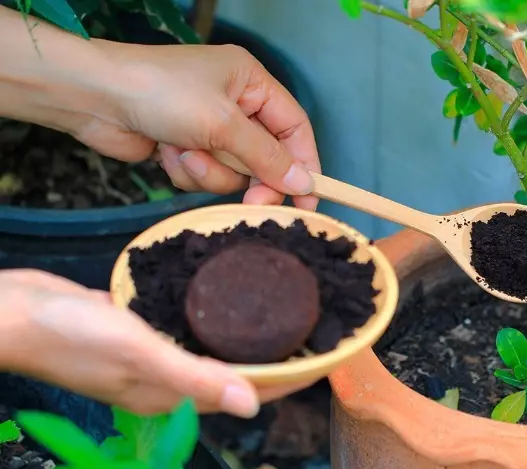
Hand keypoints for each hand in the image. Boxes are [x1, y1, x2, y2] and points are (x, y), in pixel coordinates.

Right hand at [0, 269, 313, 416]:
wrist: (13, 312)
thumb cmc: (73, 335)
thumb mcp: (138, 352)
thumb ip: (194, 377)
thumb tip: (253, 405)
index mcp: (175, 392)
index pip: (248, 392)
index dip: (291, 378)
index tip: (328, 358)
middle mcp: (170, 379)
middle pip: (238, 372)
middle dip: (278, 357)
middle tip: (315, 327)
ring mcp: (154, 356)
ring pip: (215, 349)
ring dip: (248, 337)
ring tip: (285, 311)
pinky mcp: (139, 332)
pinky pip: (188, 328)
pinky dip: (213, 318)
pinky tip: (226, 296)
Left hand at [1, 8, 318, 206]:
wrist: (93, 97)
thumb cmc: (160, 93)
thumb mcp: (223, 124)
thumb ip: (267, 157)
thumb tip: (304, 183)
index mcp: (251, 82)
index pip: (295, 128)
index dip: (305, 164)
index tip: (308, 199)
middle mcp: (235, 104)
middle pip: (266, 156)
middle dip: (251, 176)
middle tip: (251, 202)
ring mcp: (208, 127)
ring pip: (233, 171)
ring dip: (210, 171)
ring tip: (184, 152)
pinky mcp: (185, 147)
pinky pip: (204, 175)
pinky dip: (187, 171)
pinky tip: (166, 152)